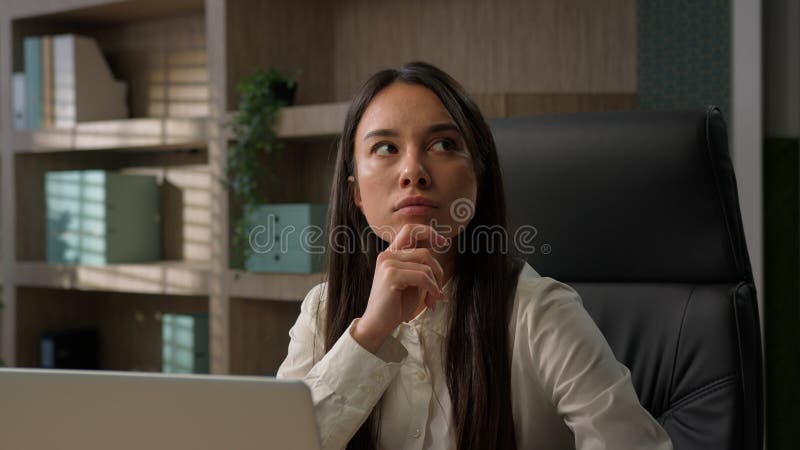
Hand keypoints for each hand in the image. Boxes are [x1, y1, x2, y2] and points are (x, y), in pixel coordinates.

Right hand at [352, 224, 449, 353]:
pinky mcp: (391, 275)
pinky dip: (431, 289)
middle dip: (438, 273)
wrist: (378, 325)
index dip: (428, 232)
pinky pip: (423, 277)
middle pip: (425, 253)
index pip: (410, 230)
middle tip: (438, 292)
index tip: (442, 242)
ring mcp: (388, 263)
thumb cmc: (396, 305)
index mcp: (391, 255)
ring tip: (432, 301)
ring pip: (426, 266)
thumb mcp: (412, 282)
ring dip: (435, 285)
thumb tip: (438, 257)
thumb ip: (420, 267)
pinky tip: (431, 302)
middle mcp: (387, 255)